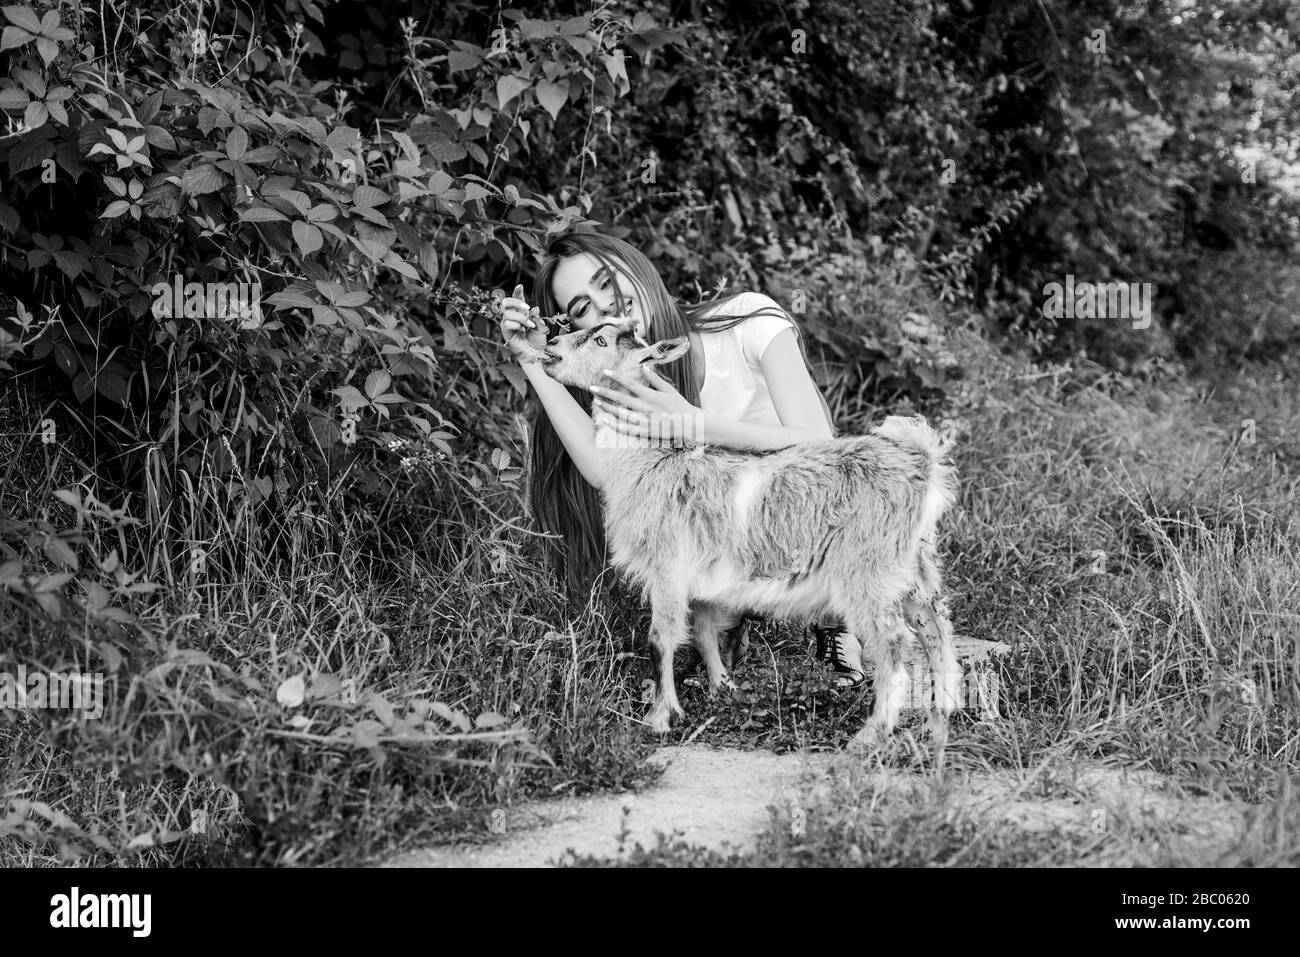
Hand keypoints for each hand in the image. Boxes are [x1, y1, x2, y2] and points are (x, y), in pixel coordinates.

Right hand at [495, 283, 547, 357]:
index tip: (520, 286)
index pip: (517, 300)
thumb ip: (535, 317)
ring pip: (508, 314)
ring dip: (521, 318)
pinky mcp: (505, 333)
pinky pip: (506, 324)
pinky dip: (516, 325)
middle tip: (526, 308)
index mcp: (522, 313)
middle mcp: (513, 317)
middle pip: (506, 302)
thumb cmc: (538, 341)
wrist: (536, 354)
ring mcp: (508, 324)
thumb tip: (534, 308)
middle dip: (515, 302)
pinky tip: (522, 331)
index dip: (517, 292)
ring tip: (530, 325)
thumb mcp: (540, 326)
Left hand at [590, 364, 704, 442]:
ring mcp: (644, 421)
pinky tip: (604, 420)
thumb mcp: (669, 390)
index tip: (605, 372)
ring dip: (607, 406)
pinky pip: (626, 429)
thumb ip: (655, 379)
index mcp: (651, 395)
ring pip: (620, 413)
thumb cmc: (679, 405)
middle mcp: (645, 408)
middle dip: (605, 392)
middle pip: (621, 398)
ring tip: (596, 400)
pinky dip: (614, 425)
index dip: (617, 377)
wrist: (689, 425)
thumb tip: (643, 367)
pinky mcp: (644, 432)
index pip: (630, 384)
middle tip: (592, 387)